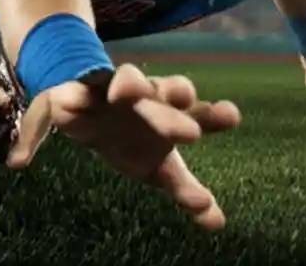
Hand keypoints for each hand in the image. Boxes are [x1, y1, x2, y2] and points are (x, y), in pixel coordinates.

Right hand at [6, 63, 240, 229]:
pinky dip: (74, 95)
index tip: (232, 116)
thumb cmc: (132, 142)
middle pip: (164, 97)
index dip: (213, 114)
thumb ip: (186, 190)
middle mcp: (148, 95)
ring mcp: (112, 89)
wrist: (89, 117)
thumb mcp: (158, 169)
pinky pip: (75, 91)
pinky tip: (73, 99)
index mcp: (172, 114)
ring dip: (129, 84)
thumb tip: (217, 224)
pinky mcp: (77, 92)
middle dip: (172, 114)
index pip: (197, 112)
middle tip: (189, 133)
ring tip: (125, 93)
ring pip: (127, 80)